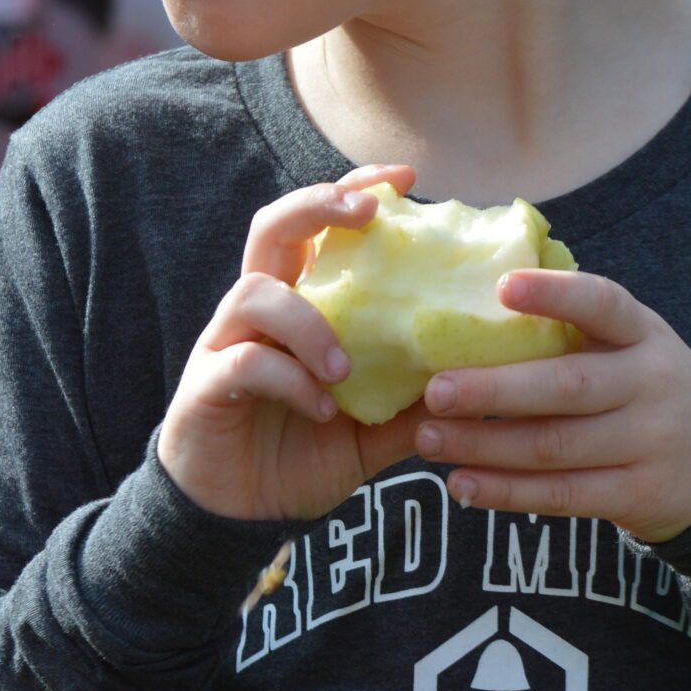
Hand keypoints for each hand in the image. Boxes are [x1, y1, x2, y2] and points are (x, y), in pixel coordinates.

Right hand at [157, 164, 431, 521]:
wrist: (239, 512)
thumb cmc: (303, 454)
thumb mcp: (374, 430)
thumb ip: (416, 402)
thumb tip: (485, 379)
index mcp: (299, 304)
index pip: (318, 225)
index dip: (353, 188)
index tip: (406, 178)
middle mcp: (259, 311)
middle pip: (272, 227)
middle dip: (319, 205)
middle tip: (369, 213)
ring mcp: (226, 343)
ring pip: (254, 293)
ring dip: (309, 323)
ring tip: (347, 368)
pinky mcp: (205, 386)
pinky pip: (244, 364)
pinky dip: (290, 381)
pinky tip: (323, 410)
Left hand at [412, 269, 690, 543]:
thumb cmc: (639, 382)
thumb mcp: (627, 342)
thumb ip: (570, 326)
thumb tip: (470, 301)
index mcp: (642, 333)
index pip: (602, 304)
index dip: (555, 295)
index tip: (503, 287)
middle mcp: (650, 384)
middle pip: (566, 387)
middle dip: (495, 390)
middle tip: (435, 391)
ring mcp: (649, 443)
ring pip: (555, 447)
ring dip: (484, 446)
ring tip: (428, 440)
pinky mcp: (638, 495)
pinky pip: (562, 495)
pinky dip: (506, 491)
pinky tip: (461, 483)